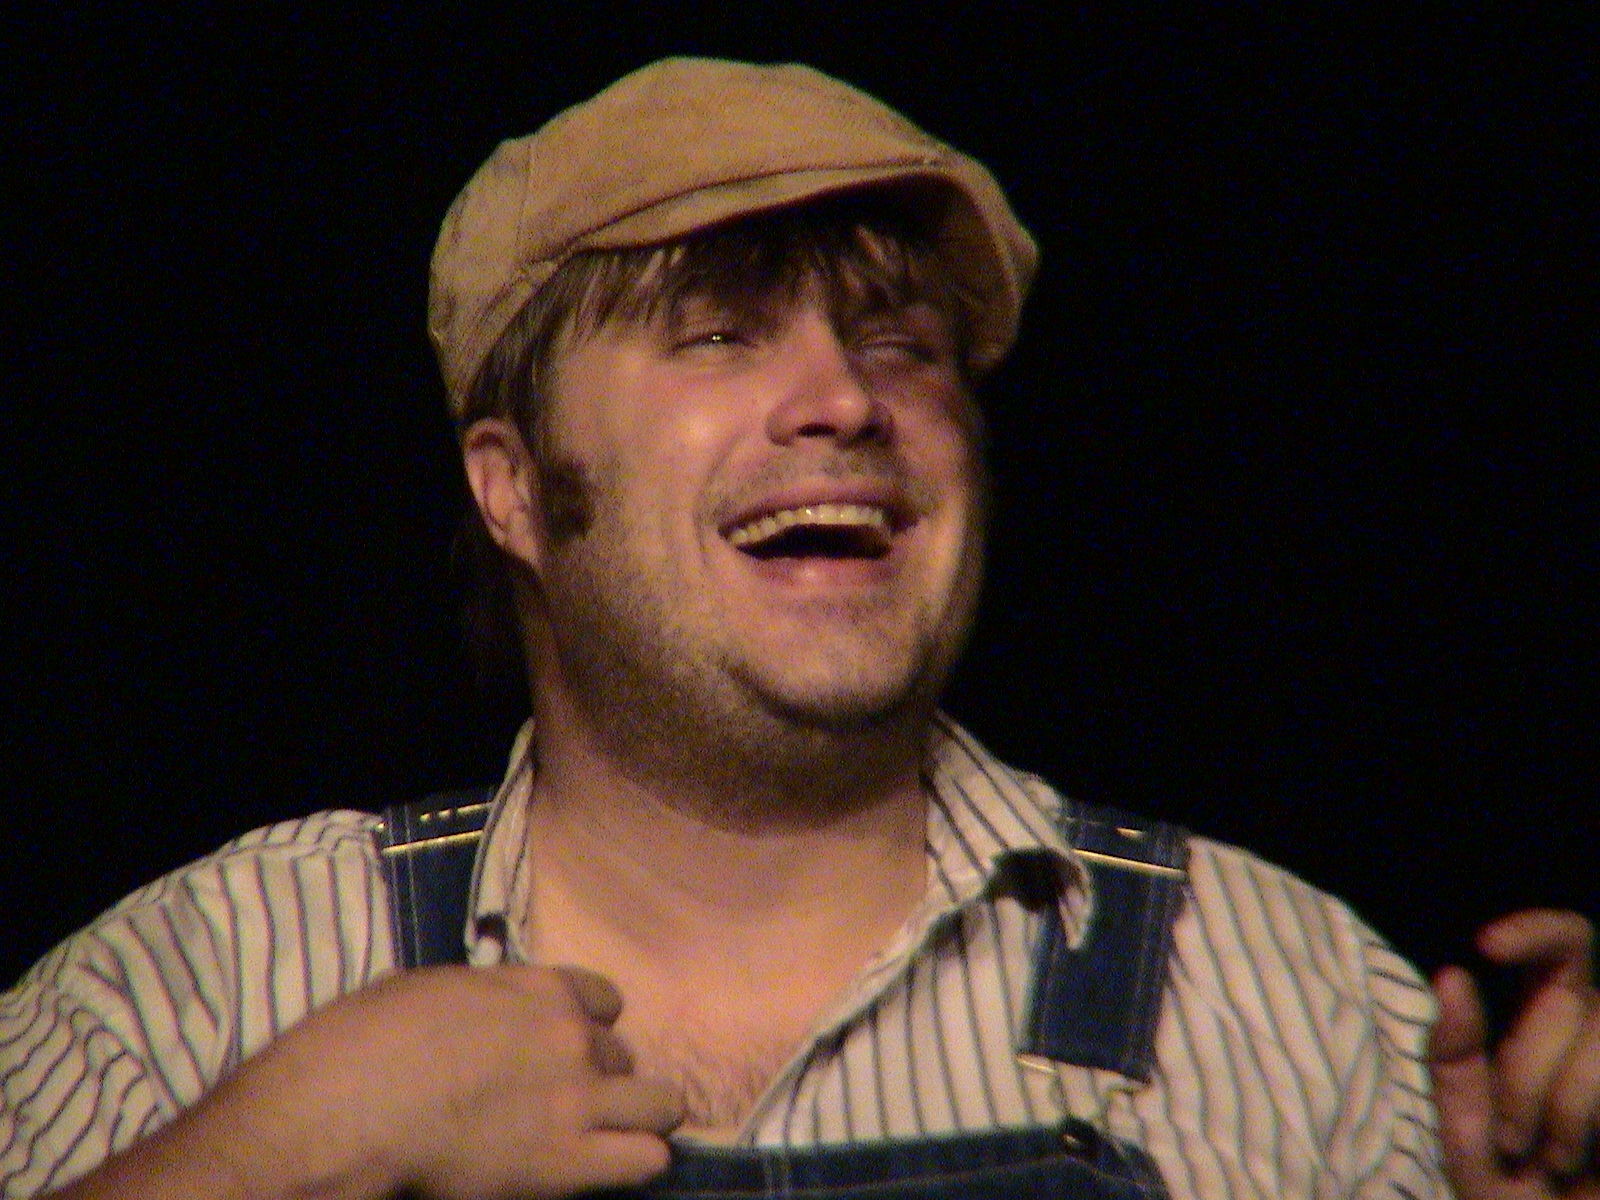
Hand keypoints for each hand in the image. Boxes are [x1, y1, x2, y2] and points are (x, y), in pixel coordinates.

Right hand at [53, 964, 683, 1199]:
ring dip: (637, 1119)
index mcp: (539, 988)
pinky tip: (608, 1168)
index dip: (587, 1026)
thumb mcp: (433, 991)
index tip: (563, 1048)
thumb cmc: (366, 1043)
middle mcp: (572, 1035)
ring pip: (659, 1104)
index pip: (605, 999)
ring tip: (608, 1140)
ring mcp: (578, 1097)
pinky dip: (637, 1162)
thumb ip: (486, 1003)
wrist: (349, 1109)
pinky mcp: (571, 1160)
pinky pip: (647, 1159)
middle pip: (622, 1056)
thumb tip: (488, 1018)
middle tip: (565, 1107)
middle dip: (599, 1078)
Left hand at [1429, 909, 1599, 1197]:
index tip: (1487, 945)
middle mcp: (1596, 1034)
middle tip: (1510, 1138)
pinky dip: (1588, 1118)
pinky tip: (1583, 1164)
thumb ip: (1454, 1055)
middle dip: (1529, 1070)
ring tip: (1549, 1157)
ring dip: (1567, 1103)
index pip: (1565, 945)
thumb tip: (1452, 973)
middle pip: (1574, 999)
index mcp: (1544, 1021)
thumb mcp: (1465, 1126)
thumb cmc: (1508, 1191)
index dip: (1538, 929)